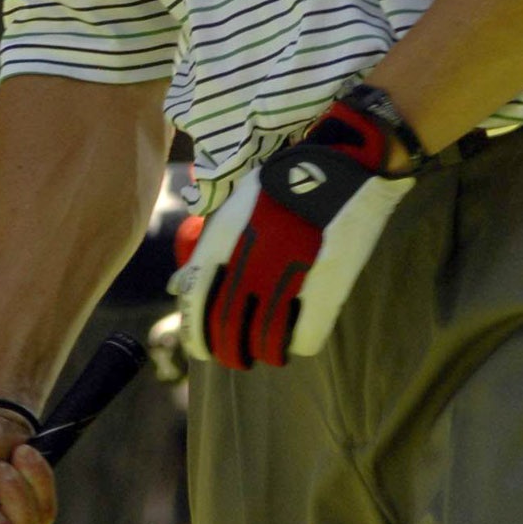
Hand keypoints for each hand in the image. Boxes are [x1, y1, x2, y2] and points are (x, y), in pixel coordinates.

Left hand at [174, 93, 416, 369]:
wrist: (344, 164)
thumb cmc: (285, 181)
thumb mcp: (236, 203)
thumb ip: (209, 244)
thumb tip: (178, 286)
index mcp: (224, 239)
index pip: (196, 305)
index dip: (196, 336)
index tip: (202, 349)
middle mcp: (251, 262)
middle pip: (228, 331)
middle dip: (228, 353)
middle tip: (235, 359)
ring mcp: (289, 278)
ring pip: (266, 342)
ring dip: (263, 353)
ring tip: (266, 353)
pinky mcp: (327, 288)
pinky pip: (304, 338)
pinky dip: (298, 344)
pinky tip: (297, 336)